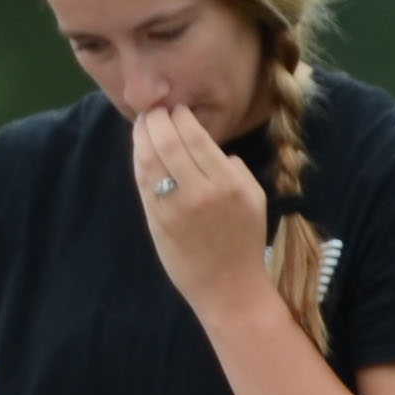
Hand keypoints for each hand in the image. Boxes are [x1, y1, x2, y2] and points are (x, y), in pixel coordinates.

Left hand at [130, 102, 279, 320]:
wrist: (228, 286)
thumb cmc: (246, 242)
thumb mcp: (256, 200)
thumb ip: (237, 170)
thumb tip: (215, 150)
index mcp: (229, 183)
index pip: (196, 137)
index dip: (181, 117)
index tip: (177, 108)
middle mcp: (200, 190)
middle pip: (168, 141)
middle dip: (157, 119)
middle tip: (154, 109)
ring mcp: (173, 204)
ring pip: (149, 158)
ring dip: (142, 135)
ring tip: (143, 122)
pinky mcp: (155, 217)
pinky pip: (142, 179)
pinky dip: (138, 158)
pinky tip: (140, 147)